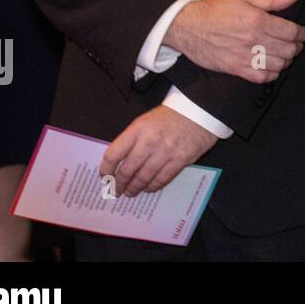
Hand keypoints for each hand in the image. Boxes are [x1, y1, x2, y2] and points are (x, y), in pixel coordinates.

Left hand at [101, 106, 218, 197]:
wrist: (200, 111)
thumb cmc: (169, 117)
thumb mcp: (145, 121)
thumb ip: (132, 140)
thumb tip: (118, 163)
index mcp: (138, 129)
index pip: (114, 154)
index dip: (106, 169)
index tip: (104, 176)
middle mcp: (150, 141)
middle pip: (127, 170)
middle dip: (119, 184)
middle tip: (116, 190)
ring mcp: (167, 151)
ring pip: (144, 178)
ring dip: (134, 188)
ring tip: (131, 192)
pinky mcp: (181, 160)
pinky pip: (162, 179)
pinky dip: (152, 186)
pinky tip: (148, 188)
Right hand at [163, 0, 304, 83]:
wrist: (187, 25)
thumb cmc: (216, 9)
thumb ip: (272, 0)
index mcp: (258, 20)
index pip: (291, 31)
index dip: (302, 34)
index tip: (302, 33)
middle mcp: (254, 39)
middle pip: (288, 49)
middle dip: (296, 47)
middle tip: (295, 44)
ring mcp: (244, 56)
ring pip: (278, 65)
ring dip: (286, 61)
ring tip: (284, 55)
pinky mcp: (235, 69)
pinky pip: (262, 77)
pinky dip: (271, 74)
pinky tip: (271, 67)